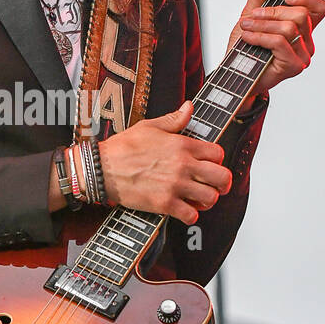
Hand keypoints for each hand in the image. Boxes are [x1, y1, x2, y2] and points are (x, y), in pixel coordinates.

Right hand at [98, 100, 231, 225]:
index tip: (211, 165)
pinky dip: (190, 215)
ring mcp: (175, 186)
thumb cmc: (123, 148)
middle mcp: (183, 165)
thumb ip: (174, 119)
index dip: (217, 160)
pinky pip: (191, 215)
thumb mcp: (150, 126)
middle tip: (215, 186)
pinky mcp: (164, 204)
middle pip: (222, 177)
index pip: (218, 154)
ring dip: (207, 201)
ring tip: (198, 199)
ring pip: (210, 198)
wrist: (102, 168)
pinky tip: (184, 210)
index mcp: (182, 145)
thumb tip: (189, 107)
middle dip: (221, 183)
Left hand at [226, 0, 324, 97]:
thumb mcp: (250, 13)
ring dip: (263, 24)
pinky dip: (260, 37)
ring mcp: (302, 54)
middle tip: (253, 15)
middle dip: (273, 11)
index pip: (319, 7)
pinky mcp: (293, 66)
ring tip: (246, 27)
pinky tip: (248, 38)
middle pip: (301, 14)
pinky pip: (279, 42)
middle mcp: (306, 40)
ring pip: (289, 28)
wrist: (234, 71)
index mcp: (302, 26)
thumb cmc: (246, 46)